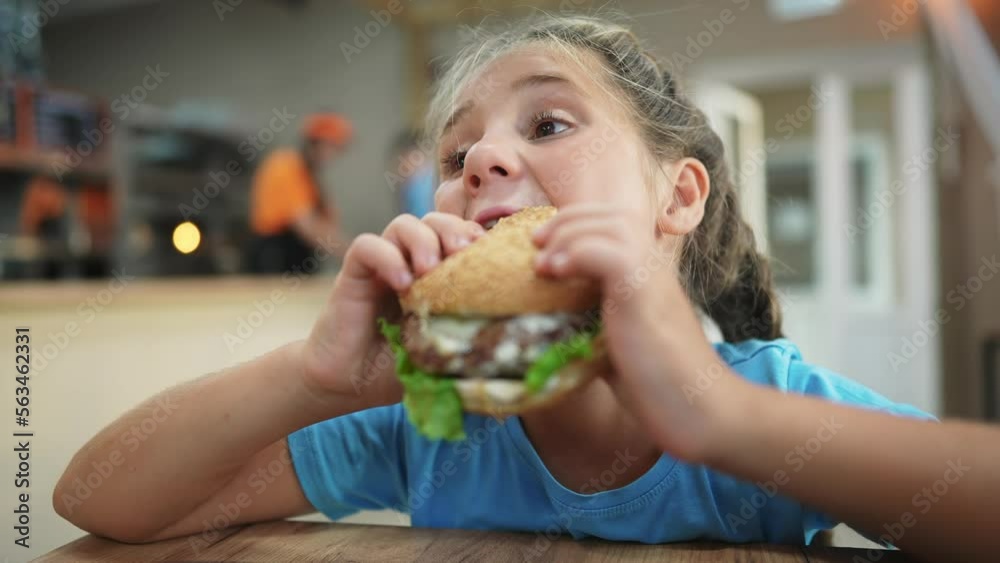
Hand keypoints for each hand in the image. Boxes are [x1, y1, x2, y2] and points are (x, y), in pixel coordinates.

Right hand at [300, 212, 485, 409]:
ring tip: (429, 271)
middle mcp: (410, 263)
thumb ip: (470, 353)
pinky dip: (386, 256)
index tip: (490, 256)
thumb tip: (512, 375)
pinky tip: (401, 283)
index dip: (476, 237)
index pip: (460, 236)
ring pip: (403, 224)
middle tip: (462, 254)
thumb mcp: (444, 359)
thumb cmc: (398, 370)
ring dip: (422, 240)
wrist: (349, 385)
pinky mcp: (354, 273)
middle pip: (435, 221)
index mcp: (438, 277)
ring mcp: (382, 265)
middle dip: (453, 230)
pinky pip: (367, 246)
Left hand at [532, 203, 736, 460]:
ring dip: (569, 234)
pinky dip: (577, 254)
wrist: (703, 412)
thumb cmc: (660, 388)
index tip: (545, 243)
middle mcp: (655, 268)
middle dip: (568, 220)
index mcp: (649, 276)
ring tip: (542, 262)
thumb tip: (555, 331)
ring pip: (611, 225)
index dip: (578, 222)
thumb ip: (594, 329)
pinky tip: (555, 272)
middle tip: (536, 242)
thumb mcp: (618, 348)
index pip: (616, 222)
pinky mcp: (644, 294)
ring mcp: (653, 278)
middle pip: (612, 215)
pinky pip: (609, 253)